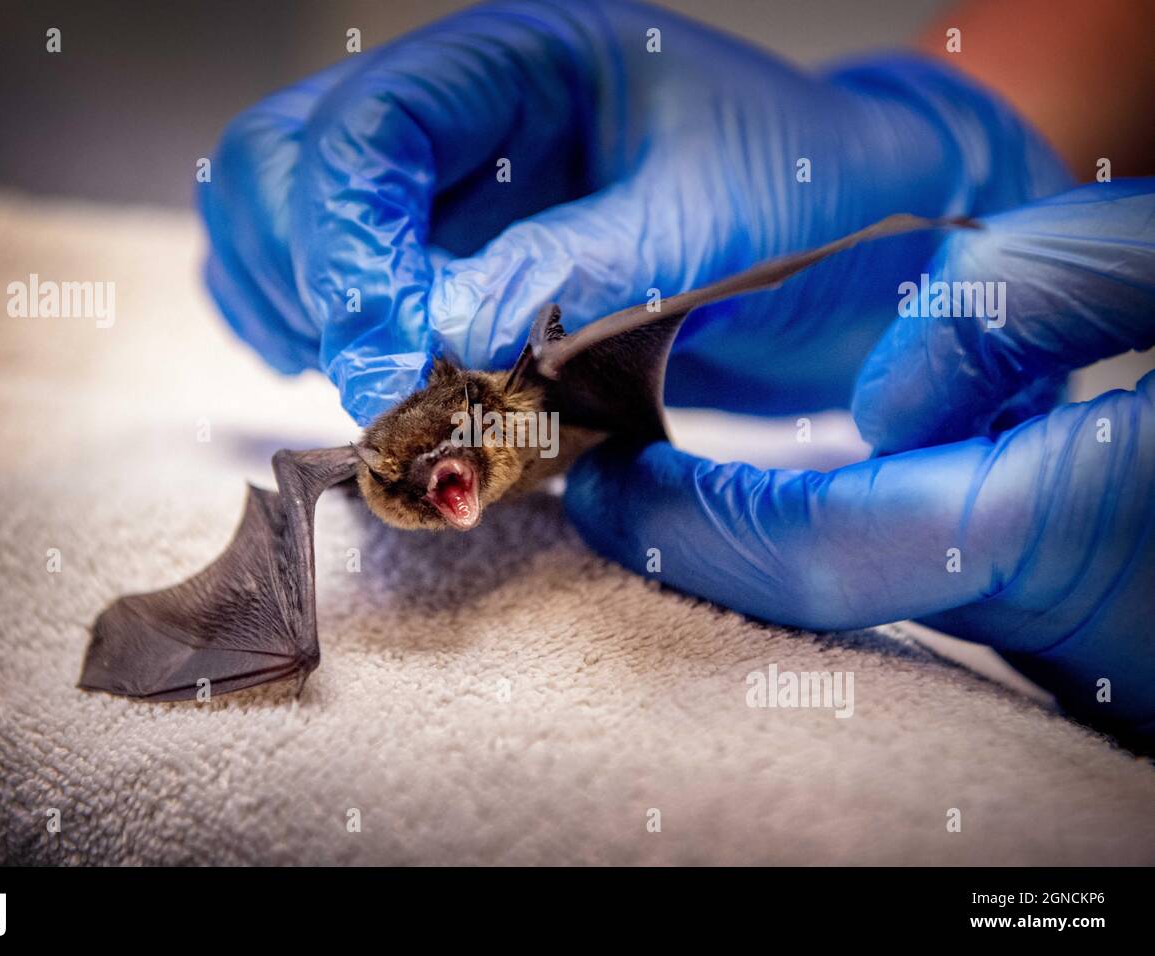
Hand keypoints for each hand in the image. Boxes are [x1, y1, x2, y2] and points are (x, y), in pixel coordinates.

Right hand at [200, 0, 1067, 423]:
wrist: (838, 232)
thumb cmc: (796, 191)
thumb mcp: (706, 219)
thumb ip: (574, 271)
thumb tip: (450, 340)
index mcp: (513, 60)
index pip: (367, 131)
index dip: (350, 255)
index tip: (386, 371)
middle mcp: (451, 113)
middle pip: (284, 170)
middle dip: (315, 289)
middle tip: (388, 390)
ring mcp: (428, 184)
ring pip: (275, 232)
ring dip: (309, 322)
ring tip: (399, 386)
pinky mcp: (426, 252)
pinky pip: (310, 286)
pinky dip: (322, 341)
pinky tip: (390, 375)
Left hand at [565, 181, 1154, 744]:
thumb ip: (1045, 293)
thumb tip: (893, 393)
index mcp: (1075, 528)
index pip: (813, 555)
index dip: (688, 523)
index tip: (610, 481)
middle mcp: (1062, 620)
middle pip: (825, 596)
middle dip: (709, 541)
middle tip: (630, 477)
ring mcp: (1077, 650)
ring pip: (879, 599)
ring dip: (775, 543)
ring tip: (706, 476)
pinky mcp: (1091, 641)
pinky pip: (938, 595)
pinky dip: (857, 547)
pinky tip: (835, 491)